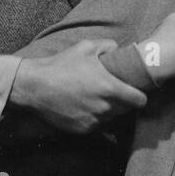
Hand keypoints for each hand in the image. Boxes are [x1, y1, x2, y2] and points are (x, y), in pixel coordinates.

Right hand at [10, 38, 146, 132]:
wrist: (34, 87)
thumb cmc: (60, 65)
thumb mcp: (85, 47)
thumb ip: (107, 46)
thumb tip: (119, 49)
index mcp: (110, 87)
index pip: (140, 100)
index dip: (140, 96)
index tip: (136, 92)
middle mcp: (105, 107)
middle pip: (126, 110)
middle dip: (124, 102)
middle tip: (113, 92)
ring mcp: (94, 120)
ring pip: (111, 118)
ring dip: (109, 110)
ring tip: (96, 98)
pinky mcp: (83, 129)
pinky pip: (97, 125)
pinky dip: (94, 118)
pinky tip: (84, 106)